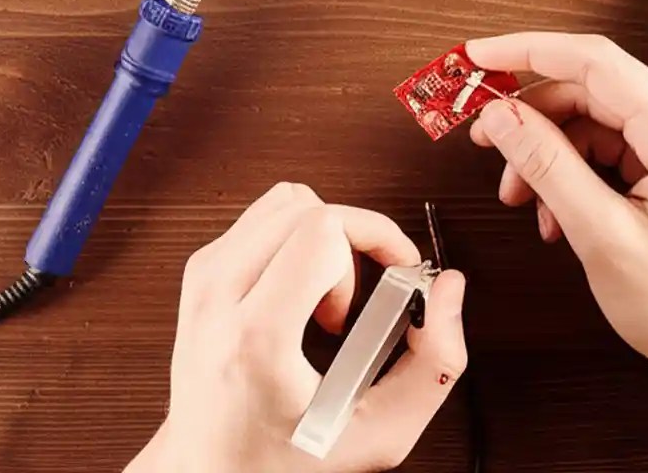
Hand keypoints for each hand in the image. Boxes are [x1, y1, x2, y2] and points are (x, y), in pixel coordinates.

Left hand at [125, 183, 466, 472]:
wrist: (207, 467)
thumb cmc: (285, 457)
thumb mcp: (380, 433)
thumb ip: (434, 363)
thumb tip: (448, 287)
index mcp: (256, 339)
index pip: (321, 230)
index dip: (378, 235)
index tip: (398, 272)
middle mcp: (219, 298)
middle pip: (309, 208)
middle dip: (358, 241)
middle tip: (364, 299)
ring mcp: (203, 278)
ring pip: (288, 201)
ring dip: (328, 238)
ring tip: (330, 298)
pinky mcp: (200, 268)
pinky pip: (266, 216)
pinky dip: (300, 239)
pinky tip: (305, 288)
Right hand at [466, 33, 647, 472]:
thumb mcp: (601, 235)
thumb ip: (548, 165)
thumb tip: (502, 116)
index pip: (596, 63)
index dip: (529, 52)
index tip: (476, 55)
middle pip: (592, 91)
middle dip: (532, 116)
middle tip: (483, 141)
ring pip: (596, 124)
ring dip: (549, 154)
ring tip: (520, 198)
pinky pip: (611, 153)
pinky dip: (573, 175)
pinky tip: (552, 215)